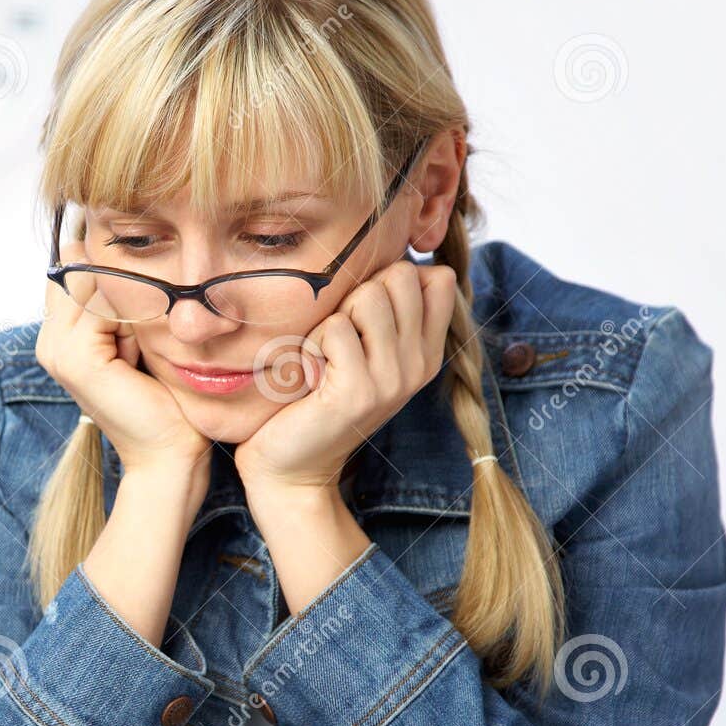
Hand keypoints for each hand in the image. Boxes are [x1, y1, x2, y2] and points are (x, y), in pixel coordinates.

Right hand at [37, 255, 210, 480]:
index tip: (140, 313)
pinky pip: (105, 305)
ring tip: (140, 348)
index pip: (77, 266)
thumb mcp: (141, 338)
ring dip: (129, 303)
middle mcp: (50, 340)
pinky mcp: (75, 358)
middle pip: (80, 267)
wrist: (170, 454)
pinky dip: (134, 320)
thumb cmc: (167, 400)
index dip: (113, 273)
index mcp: (61, 335)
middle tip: (141, 334)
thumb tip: (126, 253)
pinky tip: (140, 357)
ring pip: (93, 282)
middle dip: (119, 284)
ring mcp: (57, 350)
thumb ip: (123, 302)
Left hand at [234, 261, 456, 497]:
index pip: (436, 277)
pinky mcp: (359, 391)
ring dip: (332, 318)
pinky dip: (309, 346)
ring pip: (367, 295)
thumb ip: (384, 311)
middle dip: (357, 294)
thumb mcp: (361, 353)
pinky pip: (333, 328)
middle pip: (399, 275)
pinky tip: (308, 378)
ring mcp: (393, 379)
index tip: (362, 318)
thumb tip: (403, 257)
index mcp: (426, 353)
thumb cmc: (313, 399)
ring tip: (323, 357)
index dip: (391, 280)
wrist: (289, 468)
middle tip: (337, 340)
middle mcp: (419, 365)